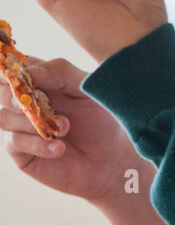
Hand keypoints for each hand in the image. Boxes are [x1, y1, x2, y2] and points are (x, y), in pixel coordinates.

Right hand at [0, 56, 150, 207]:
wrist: (113, 157)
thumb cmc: (104, 118)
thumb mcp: (88, 89)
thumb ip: (62, 73)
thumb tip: (30, 71)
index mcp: (40, 79)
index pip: (14, 67)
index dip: (14, 69)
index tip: (29, 76)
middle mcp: (25, 102)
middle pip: (1, 90)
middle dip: (15, 95)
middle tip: (35, 102)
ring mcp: (20, 127)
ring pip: (4, 117)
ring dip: (32, 122)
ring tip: (65, 127)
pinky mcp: (22, 152)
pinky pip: (14, 142)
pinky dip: (37, 143)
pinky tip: (60, 147)